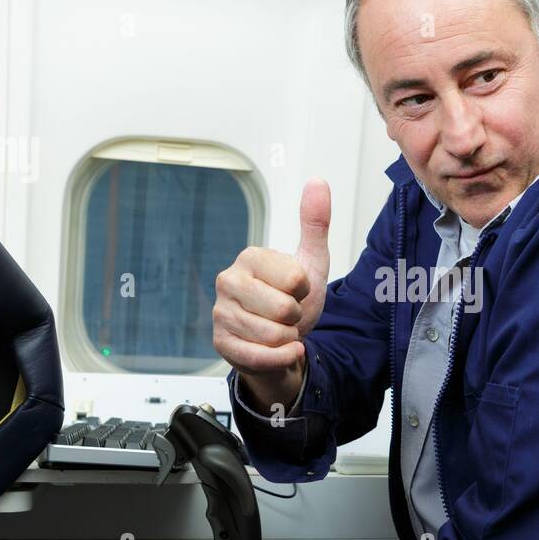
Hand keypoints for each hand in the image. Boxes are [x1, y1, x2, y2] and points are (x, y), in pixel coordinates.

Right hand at [213, 179, 329, 409]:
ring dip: (288, 338)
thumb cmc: (293, 300)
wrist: (282, 341)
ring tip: (279, 329)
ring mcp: (221, 313)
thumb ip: (315, 223)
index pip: (296, 280)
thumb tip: (318, 181)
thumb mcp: (311, 261)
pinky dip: (281, 358)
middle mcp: (228, 281)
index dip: (305, 291)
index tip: (295, 291)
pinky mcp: (221, 343)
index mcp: (250, 257)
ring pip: (274, 335)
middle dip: (296, 317)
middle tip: (287, 314)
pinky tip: (281, 349)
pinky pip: (262, 357)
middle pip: (284, 309)